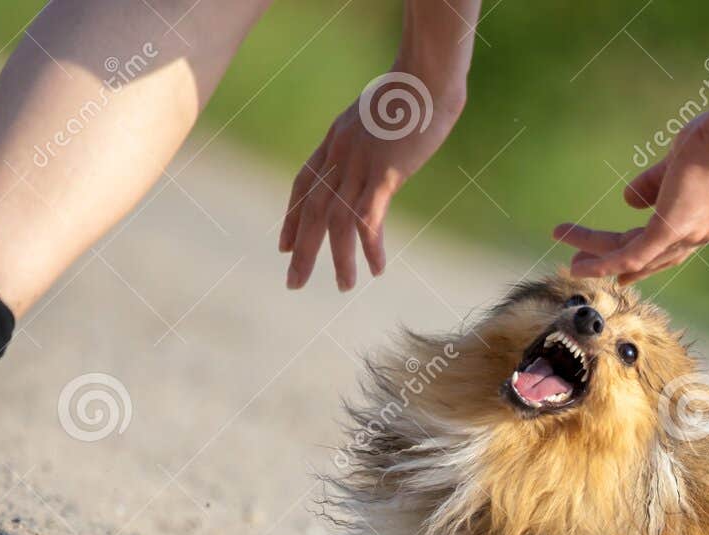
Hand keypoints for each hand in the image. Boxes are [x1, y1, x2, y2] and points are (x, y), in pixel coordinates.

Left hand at [281, 80, 462, 290]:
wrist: (426, 74)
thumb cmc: (413, 91)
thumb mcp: (379, 115)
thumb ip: (371, 136)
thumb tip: (379, 147)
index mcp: (335, 139)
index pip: (303, 184)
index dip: (291, 217)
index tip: (282, 244)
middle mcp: (339, 154)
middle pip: (311, 210)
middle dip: (301, 250)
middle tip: (293, 283)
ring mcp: (358, 163)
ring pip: (337, 221)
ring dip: (339, 258)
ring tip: (344, 286)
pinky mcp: (383, 172)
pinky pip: (368, 218)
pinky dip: (369, 247)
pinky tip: (376, 268)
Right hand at [552, 114, 708, 283]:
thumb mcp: (678, 162)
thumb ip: (654, 183)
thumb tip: (628, 199)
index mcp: (703, 221)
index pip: (668, 252)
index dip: (643, 264)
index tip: (621, 275)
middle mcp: (698, 236)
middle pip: (646, 258)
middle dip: (610, 262)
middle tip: (579, 265)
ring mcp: (687, 235)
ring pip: (633, 256)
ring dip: (598, 258)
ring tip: (570, 261)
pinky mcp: (671, 228)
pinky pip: (631, 254)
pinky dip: (603, 262)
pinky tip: (580, 265)